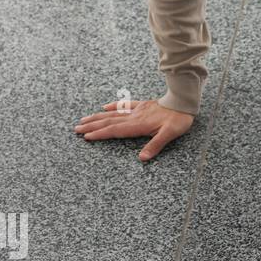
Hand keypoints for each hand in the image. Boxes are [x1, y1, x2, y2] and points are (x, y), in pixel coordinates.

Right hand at [73, 98, 193, 161]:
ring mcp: (137, 110)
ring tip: (83, 119)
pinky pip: (125, 105)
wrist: (183, 102)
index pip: (115, 130)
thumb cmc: (178, 119)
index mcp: (139, 125)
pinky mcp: (143, 105)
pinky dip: (114, 106)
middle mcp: (134, 117)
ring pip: (113, 114)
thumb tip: (142, 158)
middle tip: (76, 128)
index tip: (85, 136)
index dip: (100, 134)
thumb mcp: (169, 134)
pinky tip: (104, 107)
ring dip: (97, 117)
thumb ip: (155, 145)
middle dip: (92, 126)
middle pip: (109, 122)